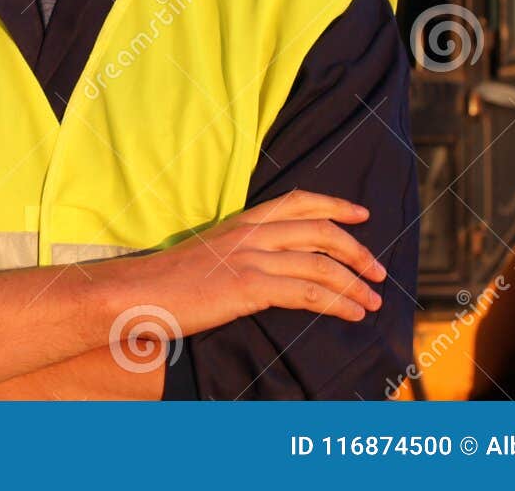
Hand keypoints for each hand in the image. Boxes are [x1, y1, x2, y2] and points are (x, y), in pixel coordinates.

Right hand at [132, 188, 387, 332]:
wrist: (136, 292)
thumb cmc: (166, 282)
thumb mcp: (209, 256)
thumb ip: (239, 255)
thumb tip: (268, 270)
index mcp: (241, 222)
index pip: (298, 201)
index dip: (335, 204)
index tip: (361, 215)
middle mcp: (250, 233)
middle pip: (319, 229)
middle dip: (356, 249)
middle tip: (378, 270)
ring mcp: (250, 258)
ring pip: (320, 263)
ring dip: (355, 282)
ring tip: (374, 299)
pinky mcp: (248, 286)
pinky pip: (307, 292)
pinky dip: (337, 301)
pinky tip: (353, 312)